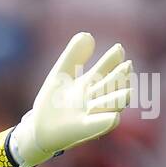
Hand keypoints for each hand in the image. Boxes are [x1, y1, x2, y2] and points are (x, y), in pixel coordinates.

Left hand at [9, 33, 132, 166]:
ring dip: (118, 100)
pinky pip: (96, 126)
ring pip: (109, 106)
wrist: (37, 126)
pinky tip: (114, 118)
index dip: (113, 59)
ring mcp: (90, 114)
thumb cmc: (52, 101)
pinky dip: (104, 122)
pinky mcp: (81, 130)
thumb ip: (74, 55)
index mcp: (91, 83)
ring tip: (128, 93)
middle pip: (111, 86)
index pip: (106, 68)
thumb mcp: (61, 73)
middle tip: (127, 66)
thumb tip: (88, 35)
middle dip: (119, 78)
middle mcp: (94, 98)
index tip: (118, 50)